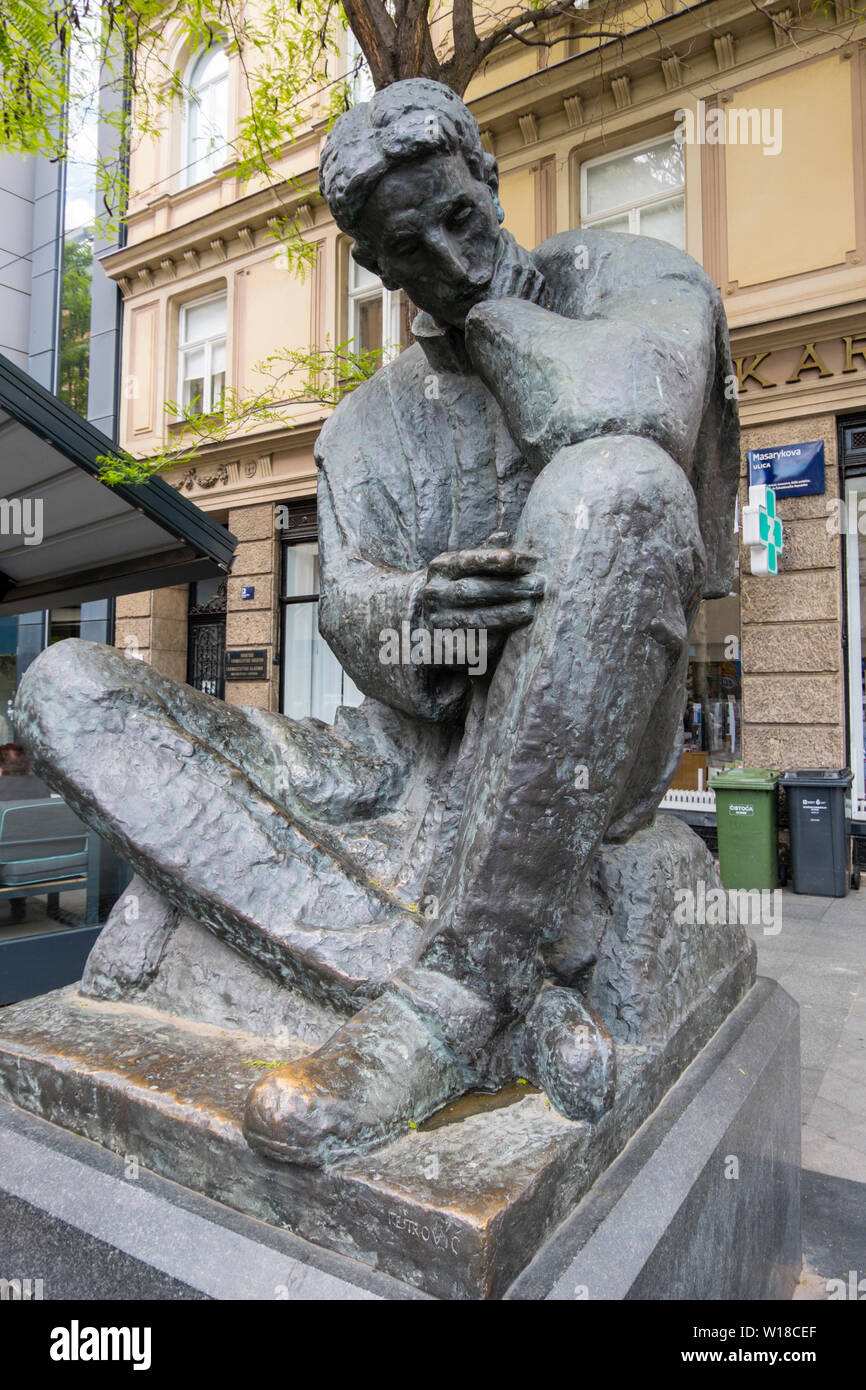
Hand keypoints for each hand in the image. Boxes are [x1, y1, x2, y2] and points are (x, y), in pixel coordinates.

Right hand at [422, 542, 543, 633]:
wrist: (429, 624)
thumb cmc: (459, 588)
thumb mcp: (466, 567)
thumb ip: (485, 553)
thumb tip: (505, 535)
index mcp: (440, 568)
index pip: (468, 559)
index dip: (498, 560)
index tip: (529, 562)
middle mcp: (433, 593)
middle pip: (472, 589)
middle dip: (509, 588)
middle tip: (538, 586)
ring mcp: (435, 622)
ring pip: (474, 619)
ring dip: (506, 614)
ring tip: (531, 609)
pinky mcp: (443, 649)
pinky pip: (472, 645)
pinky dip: (496, 639)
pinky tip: (515, 633)